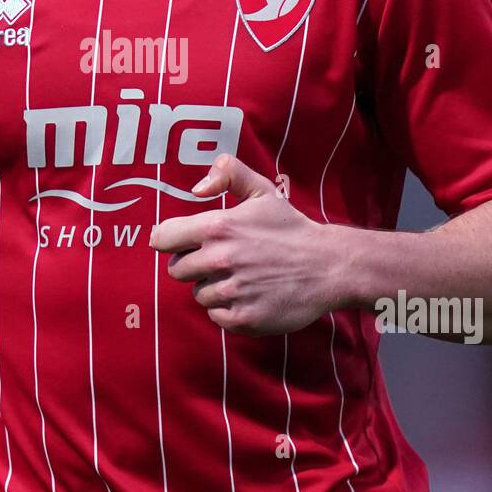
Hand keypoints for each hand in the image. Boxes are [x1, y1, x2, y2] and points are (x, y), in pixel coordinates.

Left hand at [148, 153, 355, 335]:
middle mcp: (221, 260)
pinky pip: (215, 316)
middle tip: (222, 260)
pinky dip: (227, 308)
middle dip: (194, 265)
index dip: (169, 240)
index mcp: (219, 227)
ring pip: (198, 294)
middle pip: (177, 270)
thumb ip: (228, 173)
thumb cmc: (291, 228)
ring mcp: (233, 291)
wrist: (328, 266)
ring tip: (241, 277)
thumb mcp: (262, 191)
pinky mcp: (244, 319)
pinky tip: (248, 295)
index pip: (163, 238)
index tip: (181, 243)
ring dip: (213, 287)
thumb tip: (196, 188)